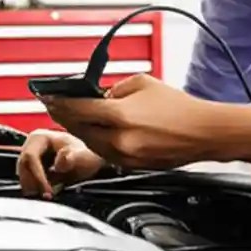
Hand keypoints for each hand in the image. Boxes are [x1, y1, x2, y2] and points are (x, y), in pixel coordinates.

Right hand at [16, 128, 105, 199]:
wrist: (89, 161)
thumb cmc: (86, 157)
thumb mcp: (82, 157)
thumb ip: (72, 159)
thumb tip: (62, 161)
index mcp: (41, 137)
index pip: (30, 156)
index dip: (37, 175)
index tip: (47, 190)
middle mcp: (32, 143)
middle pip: (23, 165)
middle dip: (33, 182)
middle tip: (45, 196)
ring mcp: (30, 153)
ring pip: (23, 172)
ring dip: (32, 186)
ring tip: (46, 196)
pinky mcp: (32, 165)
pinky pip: (27, 177)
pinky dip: (34, 186)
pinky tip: (44, 193)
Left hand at [41, 74, 223, 169]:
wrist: (203, 133)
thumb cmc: (179, 106)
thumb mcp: (142, 83)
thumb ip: (114, 88)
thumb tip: (97, 95)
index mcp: (120, 115)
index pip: (78, 108)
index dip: (59, 102)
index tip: (47, 97)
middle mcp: (119, 139)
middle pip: (79, 128)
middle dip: (65, 116)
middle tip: (54, 106)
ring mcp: (124, 156)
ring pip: (90, 143)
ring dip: (80, 129)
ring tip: (74, 117)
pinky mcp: (130, 166)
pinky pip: (105, 152)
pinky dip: (97, 140)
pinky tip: (97, 130)